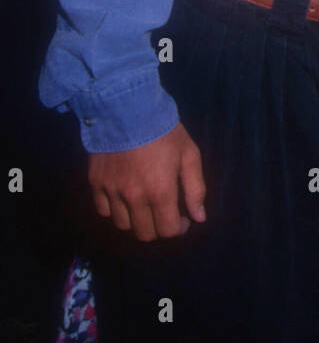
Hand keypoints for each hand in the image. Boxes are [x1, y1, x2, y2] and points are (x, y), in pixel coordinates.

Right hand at [88, 121, 206, 241]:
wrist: (127, 108)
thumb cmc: (164, 130)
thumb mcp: (189, 154)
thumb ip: (195, 188)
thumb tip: (199, 217)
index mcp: (160, 192)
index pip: (167, 230)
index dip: (177, 229)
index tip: (182, 219)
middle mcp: (134, 198)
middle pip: (144, 234)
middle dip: (158, 229)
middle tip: (164, 214)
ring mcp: (112, 192)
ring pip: (123, 225)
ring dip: (136, 221)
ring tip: (144, 206)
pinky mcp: (96, 184)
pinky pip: (103, 211)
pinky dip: (115, 210)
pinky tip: (124, 198)